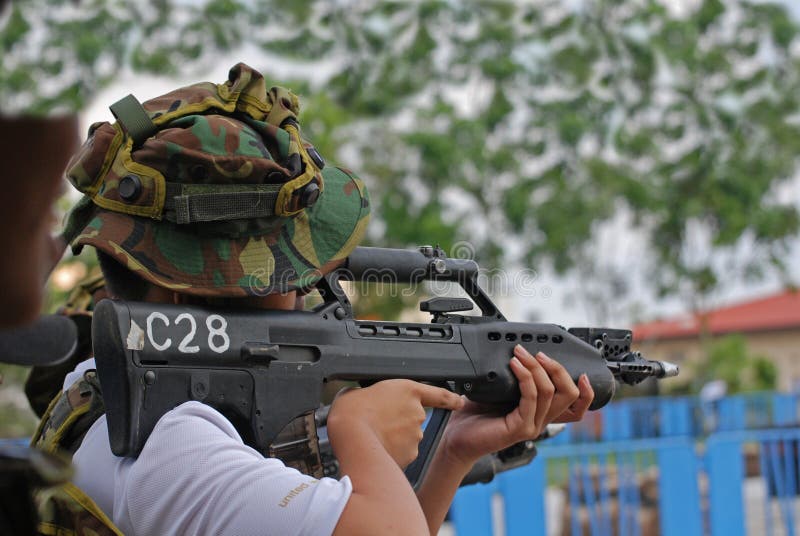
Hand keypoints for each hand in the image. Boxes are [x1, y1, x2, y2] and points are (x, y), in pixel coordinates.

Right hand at [328, 379, 464, 468]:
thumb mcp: (356, 392)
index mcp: (407, 390)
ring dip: (395, 438)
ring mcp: (415, 434)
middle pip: (413, 418)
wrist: (352, 438)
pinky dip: (392, 453)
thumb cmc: (351, 412)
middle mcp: (417, 412)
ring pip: (408, 437)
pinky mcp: (411, 454)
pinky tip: (376, 449)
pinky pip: (402, 453)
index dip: (450, 398)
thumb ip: (370, 395)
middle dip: (399, 422)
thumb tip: (365, 402)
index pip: (438, 394)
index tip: (459, 401)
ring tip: (373, 436)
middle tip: (377, 423)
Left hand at [439, 345, 593, 466]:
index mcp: (541, 413)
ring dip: (536, 367)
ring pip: (550, 392)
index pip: (576, 408)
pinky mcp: (520, 428)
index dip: (587, 392)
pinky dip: (525, 377)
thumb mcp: (501, 391)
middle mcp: (541, 420)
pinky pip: (531, 398)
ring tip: (521, 354)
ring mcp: (532, 426)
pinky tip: (515, 366)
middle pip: (569, 395)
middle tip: (539, 354)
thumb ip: (516, 378)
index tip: (583, 373)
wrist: (457, 437)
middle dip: (558, 369)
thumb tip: (520, 353)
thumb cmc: (476, 414)